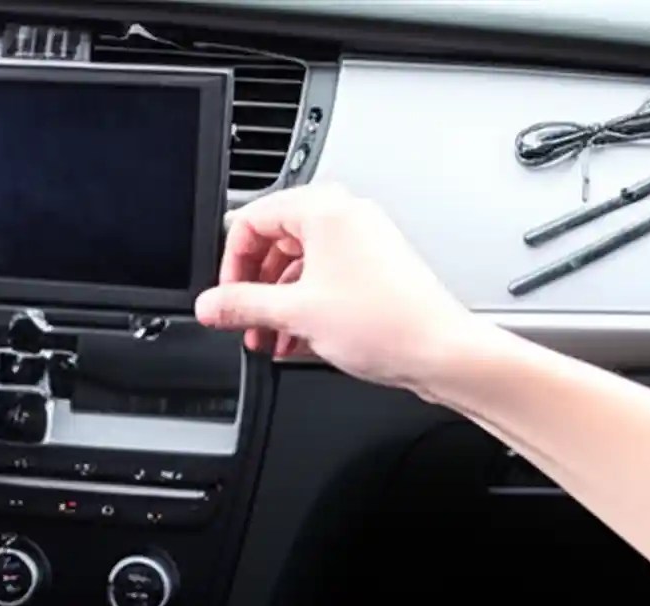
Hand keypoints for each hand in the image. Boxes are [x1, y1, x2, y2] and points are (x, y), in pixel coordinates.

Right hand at [194, 184, 482, 389]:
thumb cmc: (387, 323)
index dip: (231, 262)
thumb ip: (242, 305)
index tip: (225, 295)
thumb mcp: (295, 313)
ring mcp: (362, 242)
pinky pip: (322, 278)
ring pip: (298, 264)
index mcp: (324, 210)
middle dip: (253, 287)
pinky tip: (294, 340)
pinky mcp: (373, 268)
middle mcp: (345, 217)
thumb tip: (209, 304)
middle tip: (242, 319)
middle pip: (275, 242)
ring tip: (268, 339)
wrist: (440, 352)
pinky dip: (302, 305)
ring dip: (276, 303)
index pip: (252, 219)